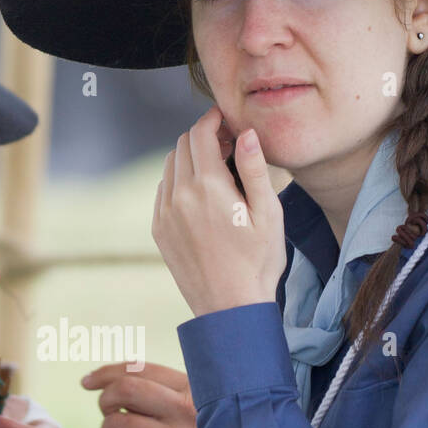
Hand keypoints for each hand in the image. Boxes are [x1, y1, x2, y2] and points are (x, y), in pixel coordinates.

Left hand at [82, 361, 195, 427]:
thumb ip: (154, 388)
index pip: (140, 369)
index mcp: (192, 388)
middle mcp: (188, 411)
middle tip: (108, 411)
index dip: (106, 373)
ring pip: (118, 423)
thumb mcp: (189, 404)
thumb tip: (93, 379)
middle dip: (106, 399)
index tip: (87, 382)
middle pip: (126, 390)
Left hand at [152, 106, 285, 317]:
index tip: (228, 121)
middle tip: (228, 145)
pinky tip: (201, 194)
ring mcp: (165, 213)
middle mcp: (180, 196)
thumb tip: (247, 133)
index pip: (201, 133)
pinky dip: (179, 181)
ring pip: (170, 165)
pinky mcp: (159, 229)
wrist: (229, 307)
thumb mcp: (268, 214)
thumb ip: (255, 169)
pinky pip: (163, 190)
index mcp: (208, 186)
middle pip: (183, 144)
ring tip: (216, 170)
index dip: (214, 120)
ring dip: (190, 158)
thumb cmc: (257, 263)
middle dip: (204, 136)